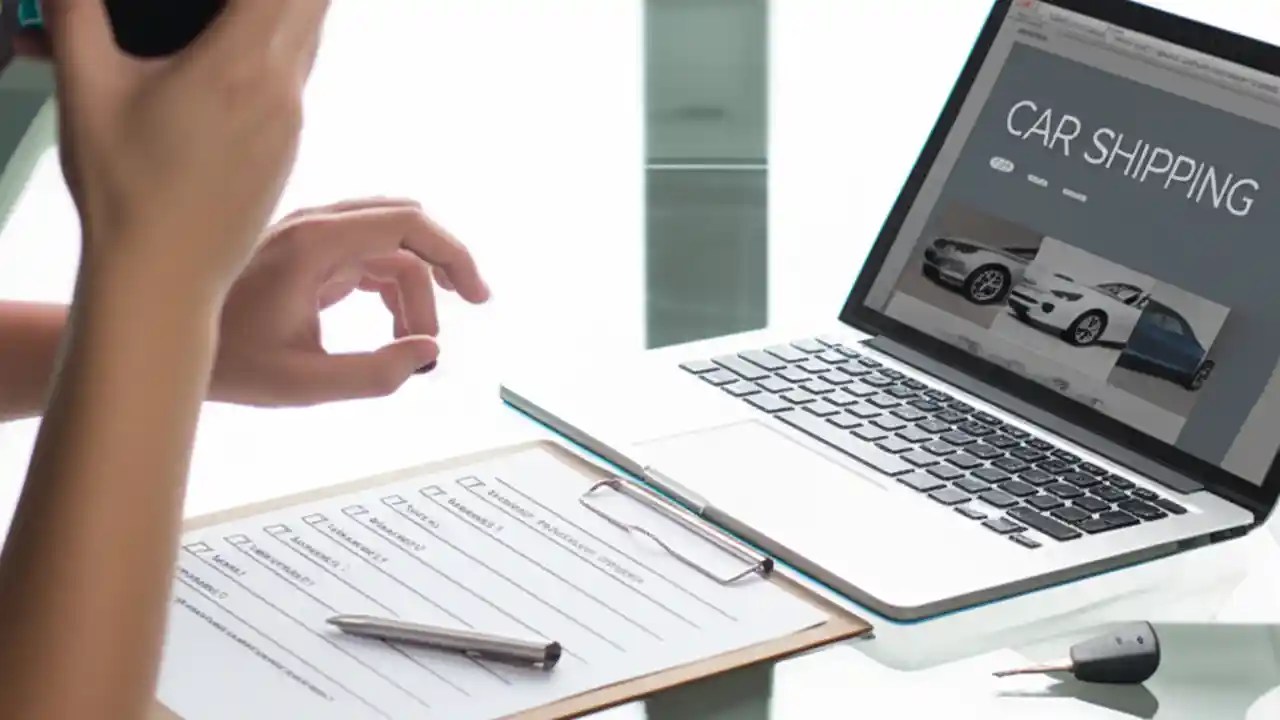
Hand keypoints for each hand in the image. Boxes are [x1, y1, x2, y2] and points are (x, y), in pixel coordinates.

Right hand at [44, 0, 329, 296]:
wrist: (164, 278)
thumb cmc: (125, 192)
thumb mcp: (84, 88)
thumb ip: (75, 12)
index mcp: (241, 63)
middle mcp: (282, 88)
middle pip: (312, 4)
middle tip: (220, 1)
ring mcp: (291, 121)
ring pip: (308, 40)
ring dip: (282, 11)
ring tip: (224, 15)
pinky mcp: (287, 147)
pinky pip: (294, 81)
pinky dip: (274, 53)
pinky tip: (225, 61)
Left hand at [212, 197, 490, 405]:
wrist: (164, 341)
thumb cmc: (227, 362)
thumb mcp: (303, 383)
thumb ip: (373, 374)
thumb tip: (430, 354)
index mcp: (316, 244)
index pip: (407, 224)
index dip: (454, 254)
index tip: (477, 298)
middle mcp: (316, 226)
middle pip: (405, 228)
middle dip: (442, 270)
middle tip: (466, 313)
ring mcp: (311, 234)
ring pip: (389, 244)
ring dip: (415, 287)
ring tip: (417, 341)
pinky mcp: (307, 249)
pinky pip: (368, 255)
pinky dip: (392, 287)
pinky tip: (393, 326)